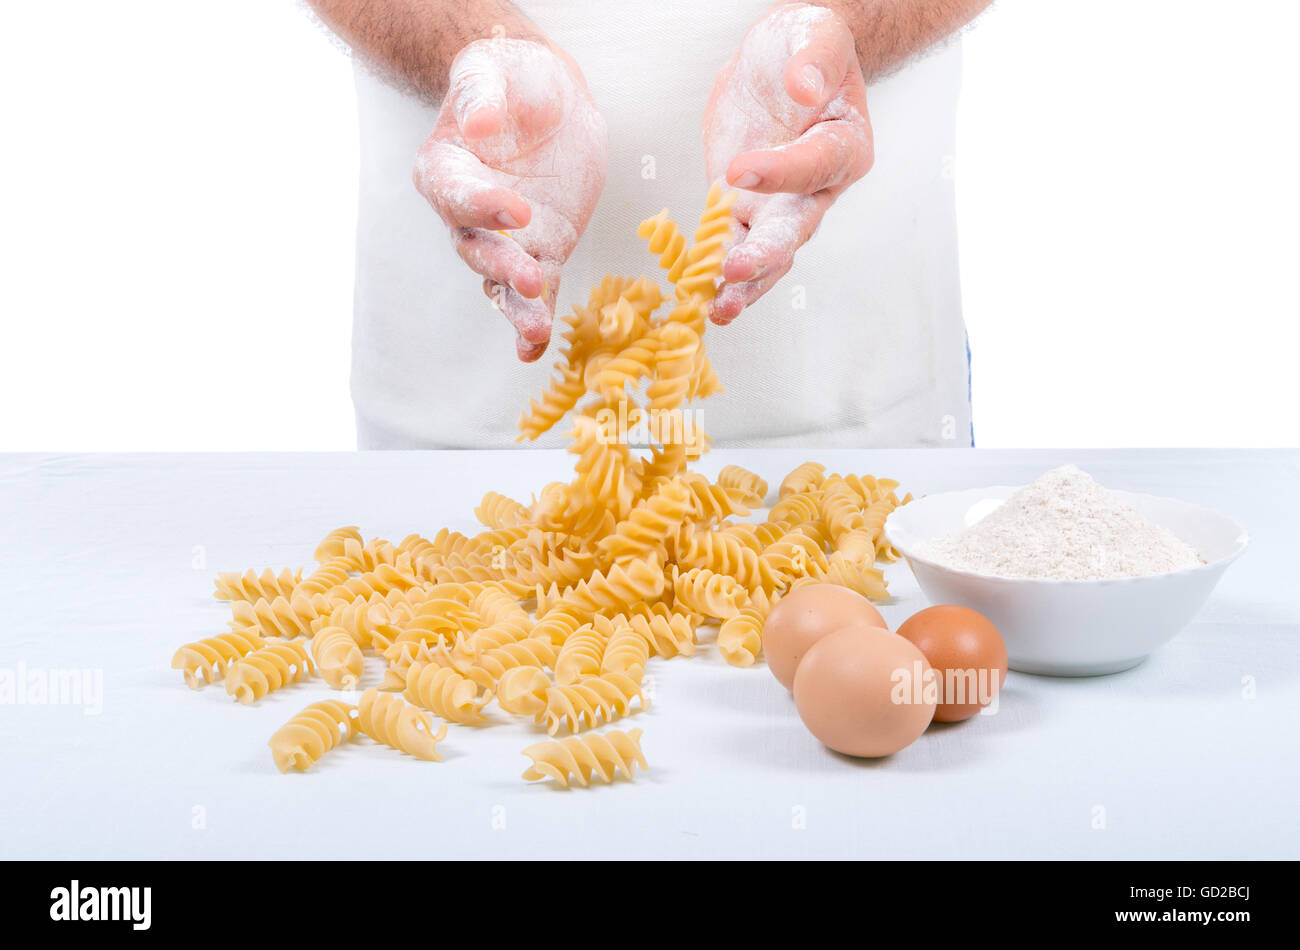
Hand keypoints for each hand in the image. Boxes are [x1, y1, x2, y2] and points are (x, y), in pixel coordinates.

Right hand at [414, 39, 607, 359]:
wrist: (547, 99)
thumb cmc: (510, 79)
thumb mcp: (492, 68)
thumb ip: (481, 92)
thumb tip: (479, 125)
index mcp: (444, 169)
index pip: (456, 194)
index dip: (484, 206)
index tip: (517, 210)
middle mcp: (467, 213)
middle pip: (477, 248)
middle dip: (503, 265)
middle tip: (531, 277)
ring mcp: (505, 239)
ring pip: (503, 281)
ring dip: (517, 306)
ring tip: (535, 329)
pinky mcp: (542, 251)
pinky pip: (537, 293)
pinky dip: (536, 320)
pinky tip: (534, 350)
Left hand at [702, 3, 872, 324]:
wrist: (783, 61)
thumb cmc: (808, 46)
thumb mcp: (816, 34)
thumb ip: (815, 59)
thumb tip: (805, 86)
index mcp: (845, 146)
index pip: (816, 165)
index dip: (780, 173)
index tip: (739, 170)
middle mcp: (817, 188)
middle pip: (795, 229)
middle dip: (765, 254)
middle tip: (737, 270)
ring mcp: (780, 205)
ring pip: (766, 253)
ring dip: (743, 283)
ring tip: (718, 308)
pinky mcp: (742, 208)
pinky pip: (730, 245)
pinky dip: (713, 271)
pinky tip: (695, 294)